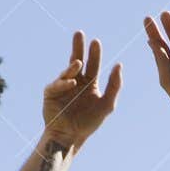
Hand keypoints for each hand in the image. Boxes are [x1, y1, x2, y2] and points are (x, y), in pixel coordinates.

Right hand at [42, 31, 121, 147]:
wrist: (71, 136)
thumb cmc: (89, 122)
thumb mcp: (107, 104)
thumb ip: (114, 85)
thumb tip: (119, 64)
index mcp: (89, 82)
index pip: (93, 63)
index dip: (94, 52)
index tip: (96, 41)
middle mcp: (75, 80)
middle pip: (77, 60)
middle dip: (78, 47)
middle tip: (79, 33)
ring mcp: (62, 86)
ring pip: (67, 71)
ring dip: (72, 66)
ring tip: (79, 62)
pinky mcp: (50, 93)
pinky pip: (57, 85)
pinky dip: (64, 83)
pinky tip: (72, 82)